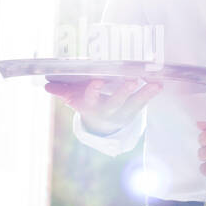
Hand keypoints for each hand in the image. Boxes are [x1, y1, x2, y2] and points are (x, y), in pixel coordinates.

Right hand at [45, 77, 161, 135]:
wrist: (100, 124)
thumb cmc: (86, 102)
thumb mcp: (73, 98)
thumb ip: (62, 91)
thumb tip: (46, 86)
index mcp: (91, 105)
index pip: (91, 98)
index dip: (94, 90)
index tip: (97, 81)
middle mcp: (107, 110)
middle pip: (115, 102)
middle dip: (123, 92)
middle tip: (132, 80)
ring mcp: (121, 112)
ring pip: (132, 104)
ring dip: (142, 94)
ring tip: (153, 84)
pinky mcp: (133, 111)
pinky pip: (143, 103)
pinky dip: (151, 94)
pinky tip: (158, 85)